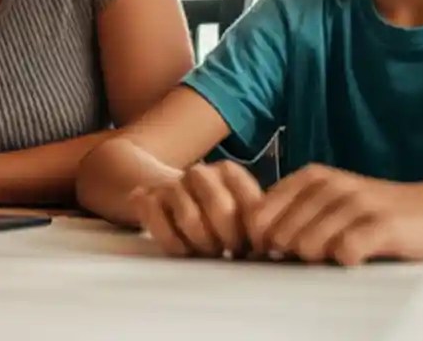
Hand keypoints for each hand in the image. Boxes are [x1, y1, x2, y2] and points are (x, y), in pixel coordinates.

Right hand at [130, 161, 263, 257]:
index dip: (257, 231)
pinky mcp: (146, 199)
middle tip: (231, 251)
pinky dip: (176, 246)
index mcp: (227, 172)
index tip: (258, 249)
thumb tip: (277, 245)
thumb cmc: (208, 209)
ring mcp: (171, 184)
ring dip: (202, 244)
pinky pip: (162, 229)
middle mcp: (200, 172)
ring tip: (208, 251)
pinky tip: (184, 250)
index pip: (250, 201)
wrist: (160, 189)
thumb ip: (256, 220)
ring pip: (191, 219)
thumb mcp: (237, 208)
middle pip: (221, 209)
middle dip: (229, 238)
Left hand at [248, 164, 422, 265]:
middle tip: (323, 252)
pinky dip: (349, 261)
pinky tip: (363, 255)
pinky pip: (344, 254)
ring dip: (323, 259)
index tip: (282, 251)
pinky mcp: (380, 224)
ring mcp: (355, 202)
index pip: (260, 215)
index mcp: (312, 176)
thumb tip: (255, 239)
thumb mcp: (331, 200)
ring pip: (308, 247)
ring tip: (345, 250)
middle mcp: (330, 184)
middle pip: (282, 236)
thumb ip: (294, 211)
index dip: (264, 240)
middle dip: (294, 253)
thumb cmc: (378, 212)